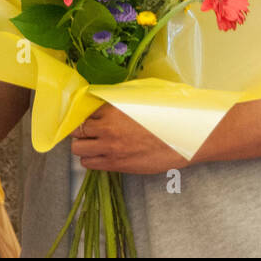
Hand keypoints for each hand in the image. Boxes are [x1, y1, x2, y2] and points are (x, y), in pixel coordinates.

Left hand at [69, 106, 189, 174]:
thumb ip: (120, 96)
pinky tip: (101, 153)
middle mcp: (108, 128)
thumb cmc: (167, 115)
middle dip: (79, 128)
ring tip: (93, 141)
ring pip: (77, 148)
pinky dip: (90, 158)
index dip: (82, 111)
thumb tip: (105, 96)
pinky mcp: (116, 164)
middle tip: (87, 128)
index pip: (82, 109)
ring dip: (83, 144)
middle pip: (75, 129)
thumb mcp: (143, 96)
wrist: (184, 138)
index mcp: (113, 108)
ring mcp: (110, 148)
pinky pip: (89, 163)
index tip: (85, 113)